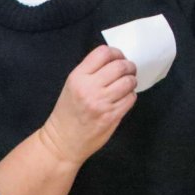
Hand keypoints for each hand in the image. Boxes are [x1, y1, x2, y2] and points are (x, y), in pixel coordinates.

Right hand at [38, 45, 136, 166]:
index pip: (103, 53)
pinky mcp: (111, 116)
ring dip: (131, 81)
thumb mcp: (72, 85)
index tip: (119, 58)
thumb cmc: (68, 113)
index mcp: (78, 77)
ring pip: (128, 82)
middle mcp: (89, 88)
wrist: (62, 142)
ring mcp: (101, 103)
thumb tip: (115, 60)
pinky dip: (130, 96)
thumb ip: (91, 71)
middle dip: (129, 66)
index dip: (116, 53)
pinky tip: (124, 98)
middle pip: (120, 66)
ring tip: (127, 84)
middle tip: (129, 70)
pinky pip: (130, 98)